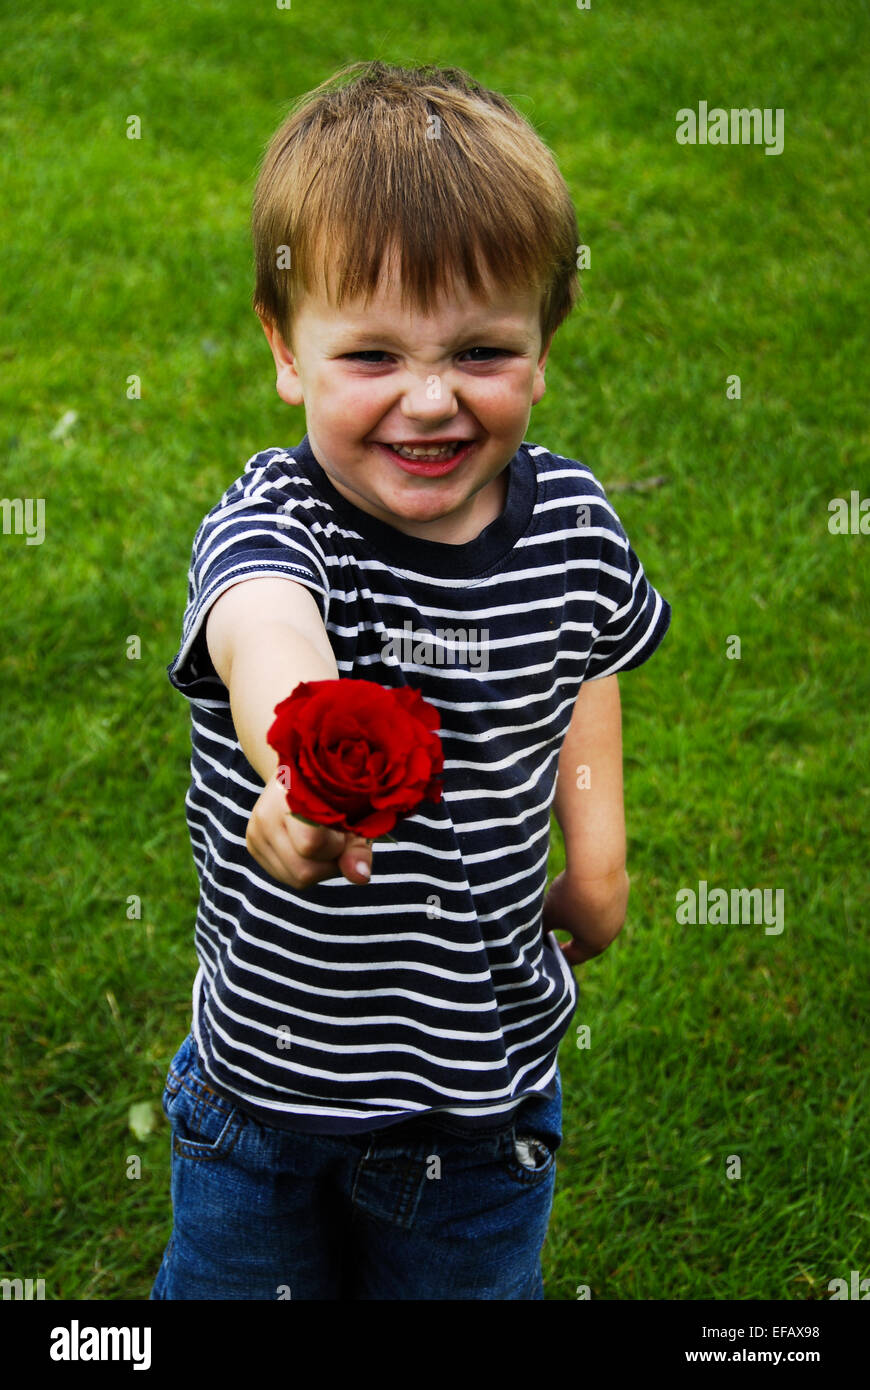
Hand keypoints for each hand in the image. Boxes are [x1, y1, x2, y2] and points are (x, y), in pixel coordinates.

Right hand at [245, 774, 372, 888]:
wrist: (301, 772)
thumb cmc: (335, 793)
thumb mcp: (354, 815)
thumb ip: (358, 848)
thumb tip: (360, 878)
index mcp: (291, 796)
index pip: (311, 844)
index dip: (337, 847)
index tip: (344, 830)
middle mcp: (266, 814)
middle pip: (304, 870)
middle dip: (330, 864)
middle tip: (339, 841)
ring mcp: (255, 831)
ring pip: (295, 878)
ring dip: (320, 869)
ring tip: (326, 843)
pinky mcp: (252, 845)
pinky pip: (285, 877)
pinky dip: (305, 868)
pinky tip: (311, 848)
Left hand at [542, 870, 624, 966]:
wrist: (597, 865)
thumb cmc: (571, 895)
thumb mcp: (550, 914)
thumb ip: (543, 928)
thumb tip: (537, 934)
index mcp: (593, 945)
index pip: (573, 957)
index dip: (557, 953)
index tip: (545, 946)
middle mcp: (611, 933)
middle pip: (588, 941)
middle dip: (572, 937)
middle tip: (556, 930)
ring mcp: (619, 914)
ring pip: (598, 921)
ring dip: (584, 918)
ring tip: (569, 908)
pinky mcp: (622, 895)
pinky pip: (605, 904)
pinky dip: (593, 901)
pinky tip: (583, 890)